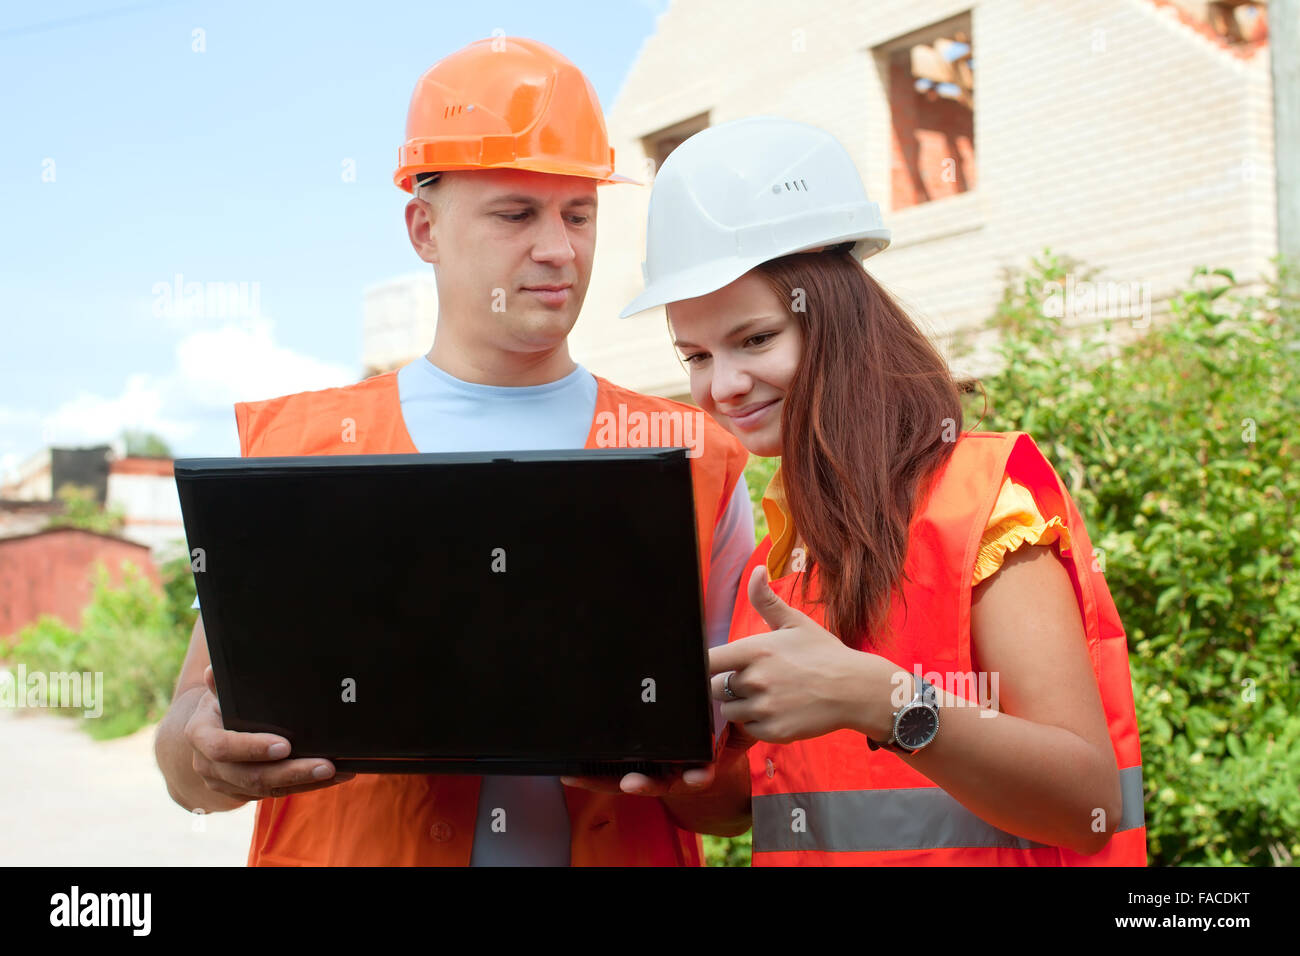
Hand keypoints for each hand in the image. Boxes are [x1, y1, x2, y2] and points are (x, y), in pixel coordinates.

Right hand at [184, 666, 354, 802]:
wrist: (205, 736)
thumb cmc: (218, 708)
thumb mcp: (217, 693)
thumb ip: (220, 685)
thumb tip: (214, 670)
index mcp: (200, 736)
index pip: (223, 748)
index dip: (252, 748)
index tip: (285, 746)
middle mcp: (209, 765)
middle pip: (252, 777)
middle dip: (291, 772)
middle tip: (326, 765)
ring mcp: (227, 783)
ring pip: (268, 789)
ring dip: (306, 781)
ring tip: (337, 771)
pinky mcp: (245, 793)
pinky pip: (278, 792)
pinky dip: (307, 785)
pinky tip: (335, 776)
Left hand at [560, 718, 758, 796]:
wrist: (707, 743)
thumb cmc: (720, 736)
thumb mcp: (735, 732)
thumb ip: (737, 725)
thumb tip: (739, 710)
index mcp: (699, 763)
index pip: (699, 772)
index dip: (697, 774)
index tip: (697, 775)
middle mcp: (673, 772)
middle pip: (657, 781)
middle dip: (643, 784)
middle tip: (631, 783)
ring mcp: (651, 771)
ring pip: (627, 779)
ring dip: (604, 780)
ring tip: (581, 777)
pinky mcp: (633, 765)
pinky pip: (610, 771)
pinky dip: (590, 773)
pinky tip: (569, 772)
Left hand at [708, 565, 898, 743]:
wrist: (855, 690)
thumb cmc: (824, 654)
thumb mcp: (795, 622)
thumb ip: (767, 600)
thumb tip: (756, 571)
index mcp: (756, 651)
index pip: (708, 662)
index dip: (704, 665)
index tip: (710, 666)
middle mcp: (756, 680)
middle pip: (717, 688)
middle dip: (730, 684)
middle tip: (757, 679)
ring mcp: (764, 708)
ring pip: (731, 711)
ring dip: (743, 705)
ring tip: (771, 695)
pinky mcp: (774, 731)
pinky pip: (750, 729)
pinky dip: (759, 723)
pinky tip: (780, 710)